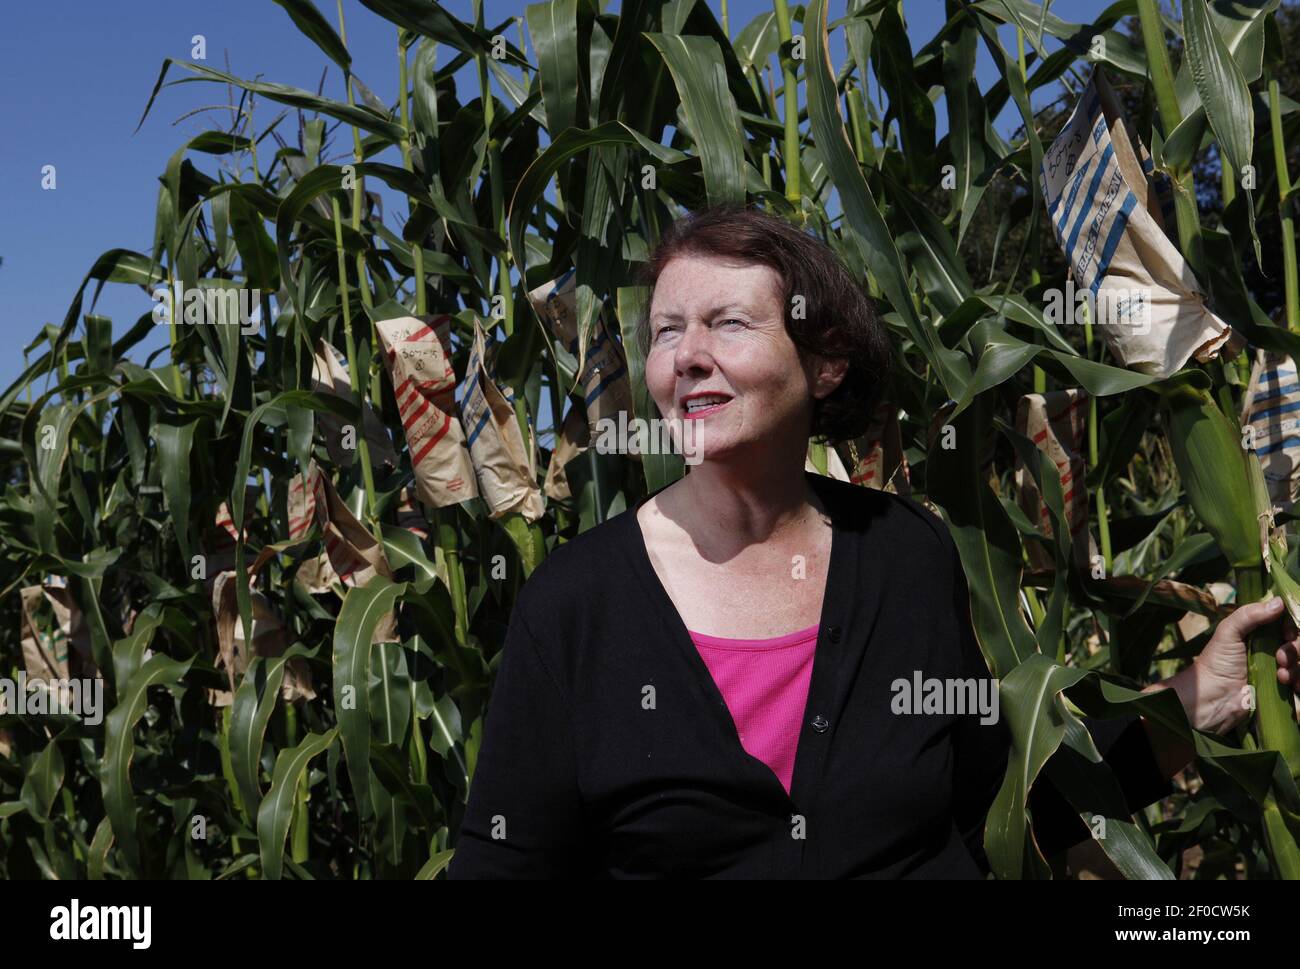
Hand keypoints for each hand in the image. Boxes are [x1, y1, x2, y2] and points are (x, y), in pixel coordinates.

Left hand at [1149, 596, 1299, 735]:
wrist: (1214, 699)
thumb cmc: (1217, 662)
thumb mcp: (1228, 632)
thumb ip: (1249, 615)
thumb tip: (1279, 602)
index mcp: (1259, 630)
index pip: (1286, 621)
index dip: (1291, 625)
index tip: (1285, 633)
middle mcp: (1271, 646)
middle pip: (1298, 641)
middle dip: (1295, 649)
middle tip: (1280, 659)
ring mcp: (1278, 667)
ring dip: (1297, 667)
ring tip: (1282, 677)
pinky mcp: (1282, 686)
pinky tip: (1290, 685)